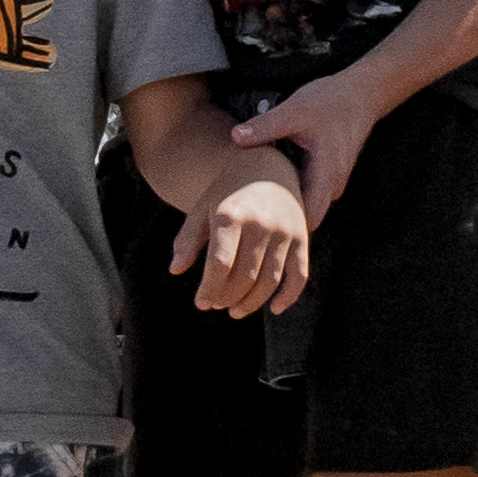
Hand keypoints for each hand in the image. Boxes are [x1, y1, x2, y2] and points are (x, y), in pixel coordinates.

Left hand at [170, 172, 311, 318]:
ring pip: (270, 281)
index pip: (219, 264)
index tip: (201, 303)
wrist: (267, 165)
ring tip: (236, 311)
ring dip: (252, 303)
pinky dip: (288, 296)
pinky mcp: (302, 237)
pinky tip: (274, 309)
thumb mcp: (202, 209)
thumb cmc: (227, 192)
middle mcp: (261, 224)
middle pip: (244, 276)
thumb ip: (187, 239)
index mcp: (231, 216)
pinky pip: (299, 274)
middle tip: (217, 305)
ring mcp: (285, 231)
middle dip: (227, 298)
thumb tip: (175, 270)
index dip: (209, 289)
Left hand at [228, 72, 390, 228]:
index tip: (258, 218)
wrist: (359, 94)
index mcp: (327, 175)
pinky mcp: (328, 174)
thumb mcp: (294, 111)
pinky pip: (308, 189)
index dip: (285, 224)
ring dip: (284, 199)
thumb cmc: (330, 102)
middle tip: (249, 207)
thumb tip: (236, 136)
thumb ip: (266, 126)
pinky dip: (290, 186)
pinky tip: (271, 175)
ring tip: (256, 191)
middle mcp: (333, 184)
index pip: (309, 219)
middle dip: (279, 215)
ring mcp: (332, 181)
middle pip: (304, 215)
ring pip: (306, 202)